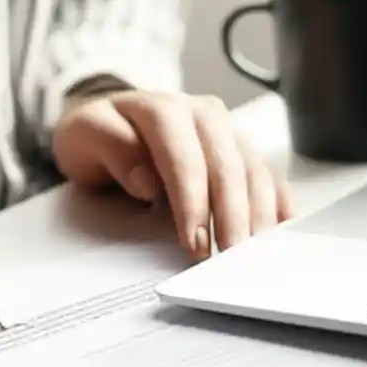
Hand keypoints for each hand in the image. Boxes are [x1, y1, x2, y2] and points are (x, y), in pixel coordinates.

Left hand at [51, 90, 292, 259]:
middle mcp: (202, 113)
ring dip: (259, 214)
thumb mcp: (83, 135)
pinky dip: (277, 201)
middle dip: (233, 215)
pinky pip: (266, 173)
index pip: (184, 158)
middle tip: (231, 257)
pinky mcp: (240, 148)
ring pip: (254, 170)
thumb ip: (112, 149)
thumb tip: (146, 180)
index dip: (193, 203)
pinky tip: (282, 227)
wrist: (111, 117)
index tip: (195, 242)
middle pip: (228, 165)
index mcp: (163, 109)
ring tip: (256, 253)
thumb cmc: (98, 132)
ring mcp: (226, 130)